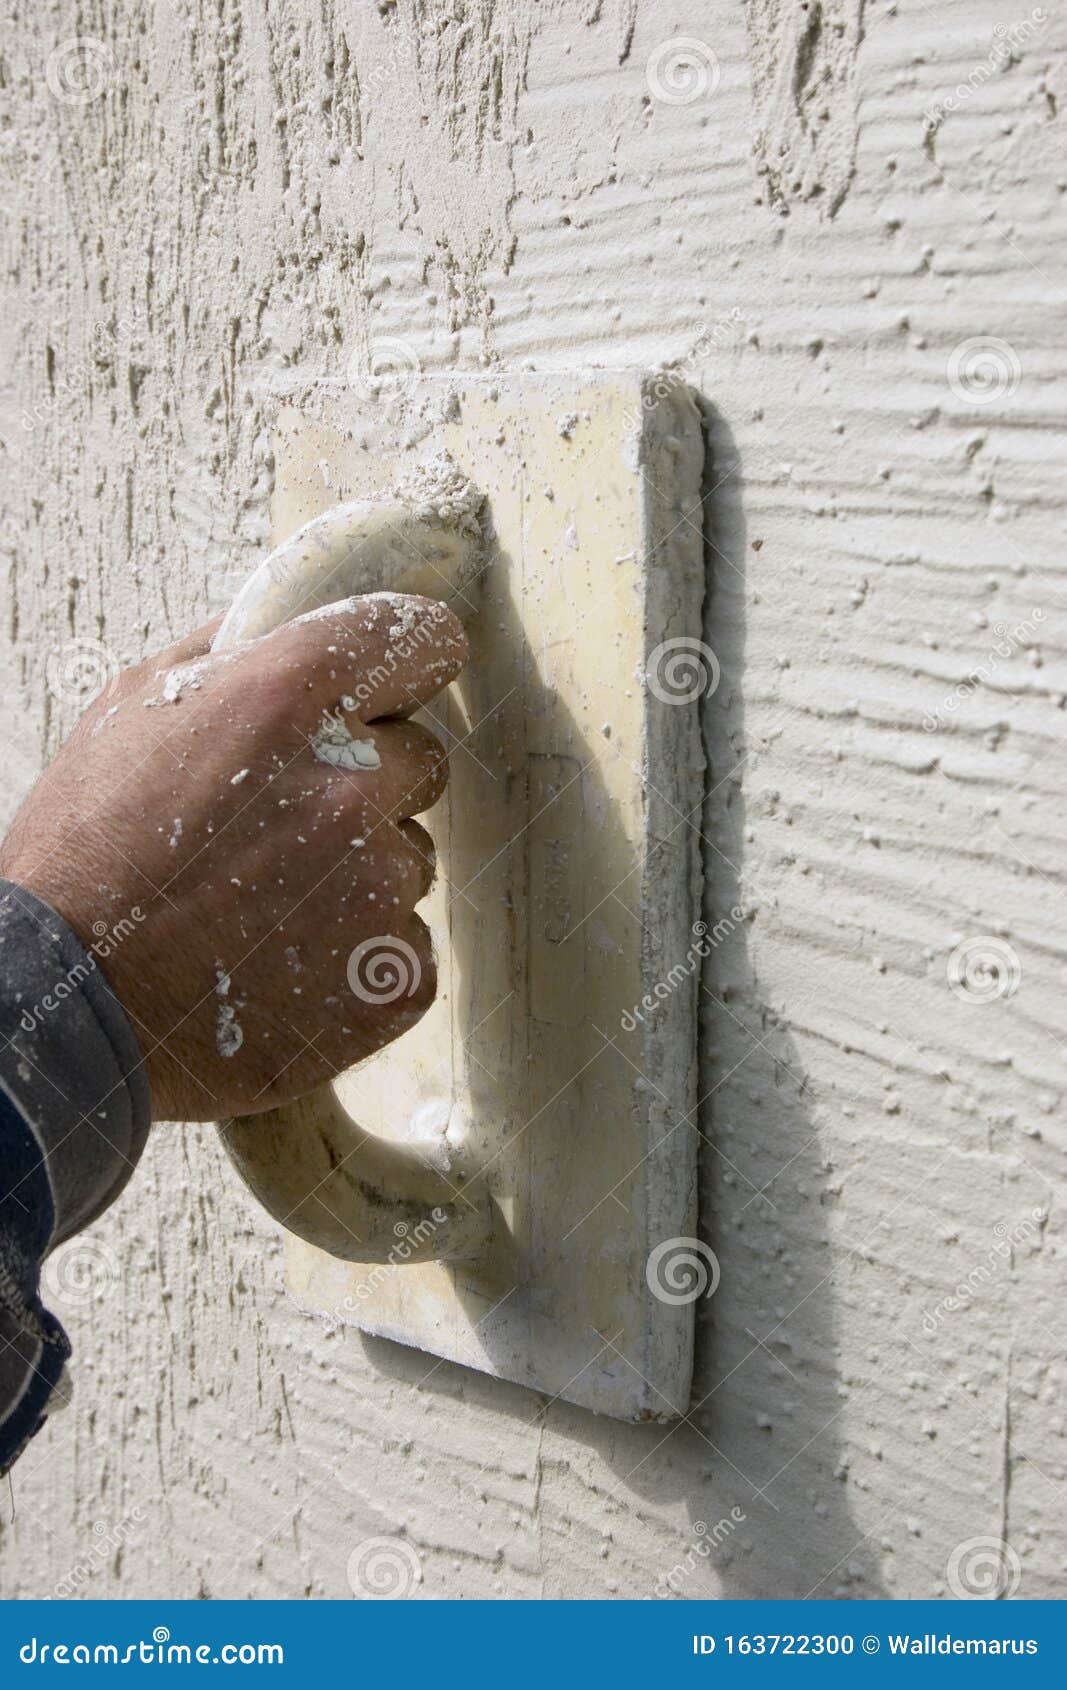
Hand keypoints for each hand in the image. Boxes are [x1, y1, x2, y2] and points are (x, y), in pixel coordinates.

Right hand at [0, 594, 467, 1120]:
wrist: (67, 1005)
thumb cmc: (87, 852)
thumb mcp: (132, 708)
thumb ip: (231, 649)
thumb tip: (298, 615)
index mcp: (288, 698)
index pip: (423, 641)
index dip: (406, 665)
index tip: (393, 687)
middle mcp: (350, 784)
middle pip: (423, 761)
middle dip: (370, 783)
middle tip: (285, 827)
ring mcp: (379, 886)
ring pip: (410, 859)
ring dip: (360, 875)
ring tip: (267, 907)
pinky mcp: (395, 976)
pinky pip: (408, 945)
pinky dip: (362, 957)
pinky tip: (288, 964)